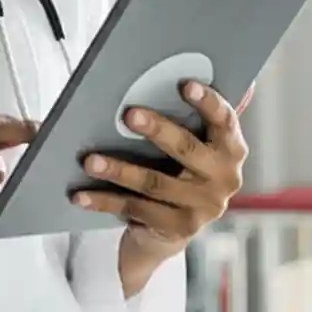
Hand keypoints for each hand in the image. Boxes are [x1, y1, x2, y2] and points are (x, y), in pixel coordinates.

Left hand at [74, 81, 249, 258]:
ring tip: (90, 160)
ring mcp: (202, 207)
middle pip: (187, 149)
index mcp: (231, 149)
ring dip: (119, 170)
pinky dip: (105, 201)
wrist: (174, 229)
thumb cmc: (179, 168)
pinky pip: (135, 209)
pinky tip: (81, 195)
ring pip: (155, 182)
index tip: (185, 84)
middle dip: (157, 129)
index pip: (224, 120)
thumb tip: (157, 81)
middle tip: (128, 114)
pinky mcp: (178, 228)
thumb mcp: (192, 145)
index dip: (208, 102)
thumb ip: (187, 119)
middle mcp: (224, 179)